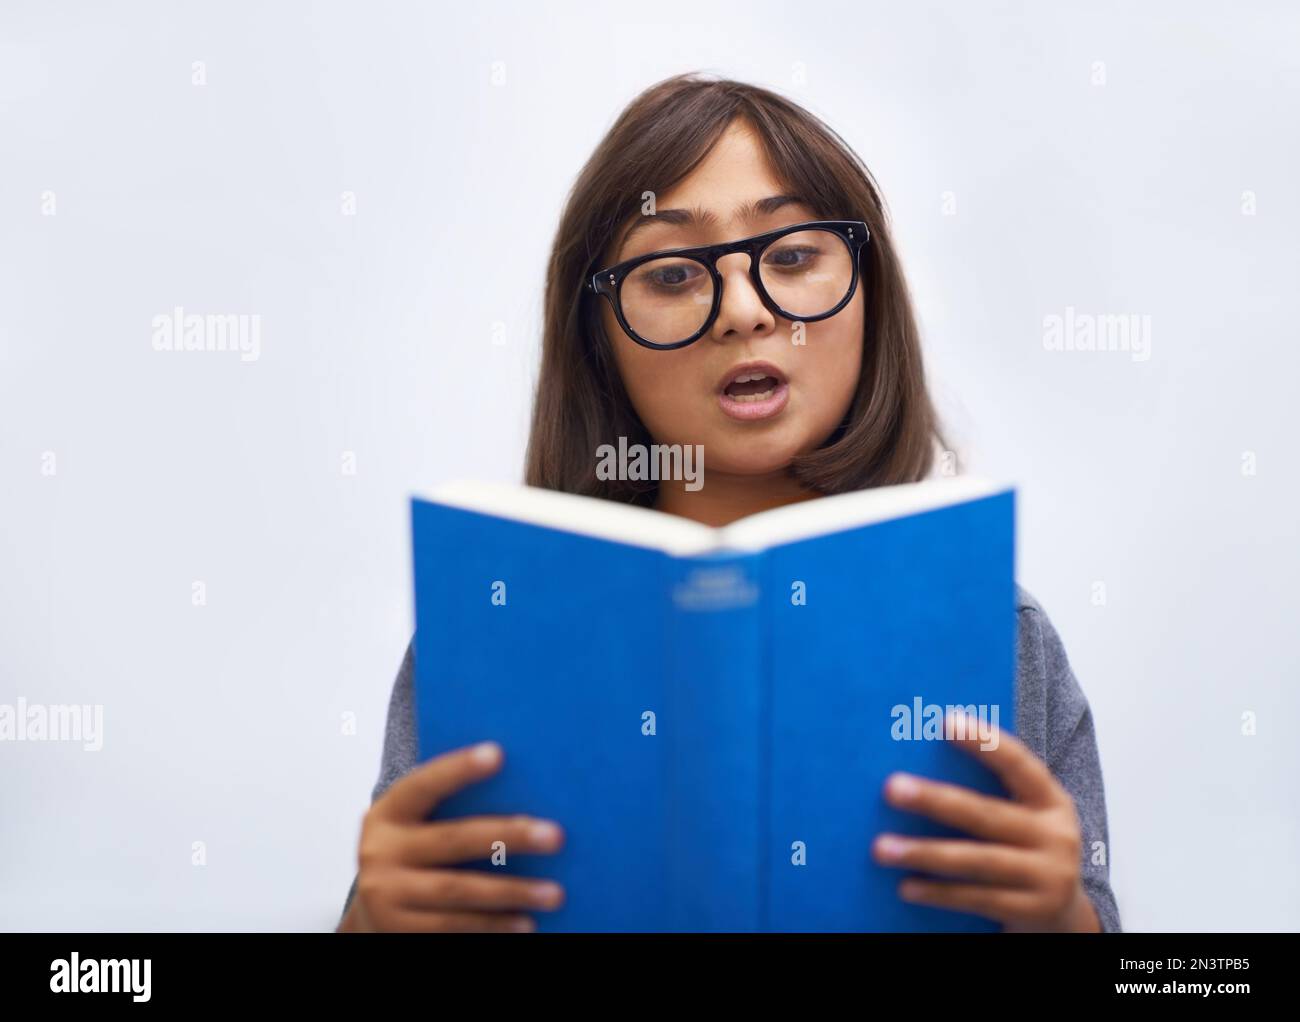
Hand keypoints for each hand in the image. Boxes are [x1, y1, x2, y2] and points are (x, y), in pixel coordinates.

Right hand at [339, 741, 565, 931]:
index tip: (498, 754)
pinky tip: (525, 922)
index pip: (423, 784)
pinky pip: (452, 927)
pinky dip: (492, 925)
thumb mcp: (415, 825)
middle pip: (453, 840)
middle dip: (508, 837)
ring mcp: (385, 894)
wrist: (368, 910)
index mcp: (388, 813)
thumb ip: (450, 809)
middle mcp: (380, 851)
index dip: (458, 769)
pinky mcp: (397, 930)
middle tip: (556, 836)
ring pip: (457, 890)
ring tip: (554, 893)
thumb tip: (525, 792)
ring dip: (511, 891)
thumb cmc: (412, 852)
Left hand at [871, 709, 1099, 931]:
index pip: (1020, 764)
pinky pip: (976, 899)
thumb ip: (990, 796)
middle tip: (891, 788)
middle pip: (986, 815)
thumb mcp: (1024, 819)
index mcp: (1052, 801)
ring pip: (976, 861)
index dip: (985, 742)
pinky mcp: (1032, 912)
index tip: (947, 722)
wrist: (1066, 916)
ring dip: (924, 852)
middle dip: (935, 801)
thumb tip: (918, 769)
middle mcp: (1055, 836)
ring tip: (882, 847)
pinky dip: (938, 892)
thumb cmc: (1026, 851)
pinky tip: (905, 886)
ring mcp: (1048, 877)